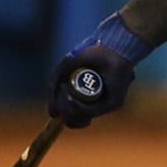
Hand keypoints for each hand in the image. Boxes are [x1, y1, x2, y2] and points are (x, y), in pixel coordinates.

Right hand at [48, 14, 150, 128]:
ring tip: (66, 93)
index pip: (71, 117)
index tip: (56, 106)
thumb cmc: (90, 54)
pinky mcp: (113, 103)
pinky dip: (77, 107)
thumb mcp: (65, 69)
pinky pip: (90, 112)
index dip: (60, 113)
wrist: (112, 46)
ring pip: (79, 118)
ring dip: (67, 108)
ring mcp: (105, 104)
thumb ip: (53, 87)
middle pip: (72, 120)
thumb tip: (53, 114)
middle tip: (62, 92)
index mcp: (86, 98)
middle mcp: (96, 104)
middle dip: (62, 109)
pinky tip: (71, 98)